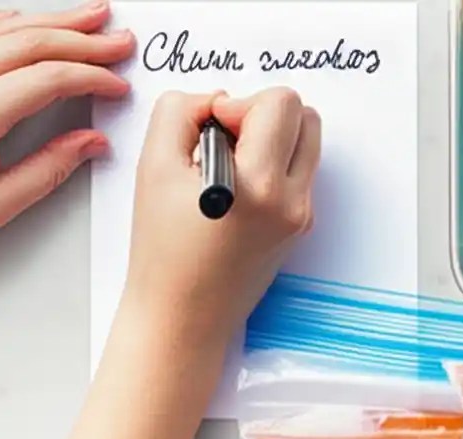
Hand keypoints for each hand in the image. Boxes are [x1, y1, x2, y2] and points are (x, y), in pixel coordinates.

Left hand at [0, 0, 133, 228]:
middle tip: (117, 39)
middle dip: (80, 39)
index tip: (116, 85)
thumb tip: (89, 144)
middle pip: (26, 44)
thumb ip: (44, 171)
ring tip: (84, 18)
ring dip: (48, 22)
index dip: (90, 77)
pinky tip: (24, 21)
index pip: (46, 80)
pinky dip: (4, 23)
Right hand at [122, 88, 320, 347]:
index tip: (213, 128)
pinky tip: (238, 189)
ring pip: (307, 143)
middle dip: (264, 114)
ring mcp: (303, 215)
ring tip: (230, 163)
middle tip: (225, 141)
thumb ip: (181, 113)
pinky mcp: (301, 226)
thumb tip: (215, 99)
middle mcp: (293, 199)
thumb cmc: (163, 250)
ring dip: (272, 137)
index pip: (282, 103)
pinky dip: (273, 165)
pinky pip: (300, 173)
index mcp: (261, 184)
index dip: (242, 102)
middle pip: (306, 117)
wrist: (184, 315)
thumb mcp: (154, 167)